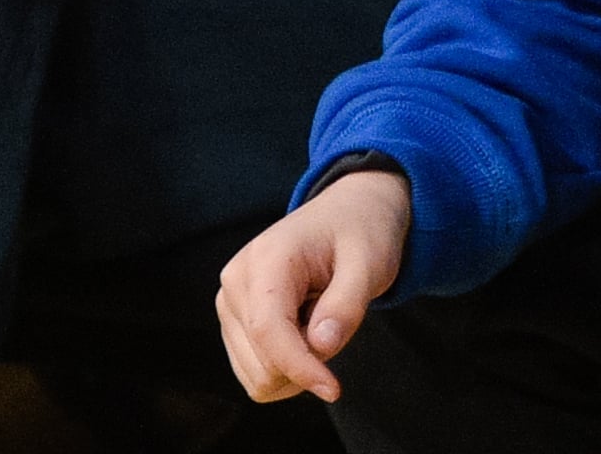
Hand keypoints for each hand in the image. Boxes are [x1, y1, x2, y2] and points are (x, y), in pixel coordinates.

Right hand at [217, 168, 409, 402]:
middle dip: (308, 361)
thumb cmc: (361, 231)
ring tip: (322, 318)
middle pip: (262, 363)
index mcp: (266, 259)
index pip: (268, 331)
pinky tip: (307, 328)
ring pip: (257, 376)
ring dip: (298, 365)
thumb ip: (347, 303)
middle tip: (338, 320)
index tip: (334, 388)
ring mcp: (230, 304)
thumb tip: (321, 347)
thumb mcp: (370, 260)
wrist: (349, 212)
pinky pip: (257, 372)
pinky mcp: (234, 323)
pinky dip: (289, 366)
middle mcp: (235, 283)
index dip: (299, 368)